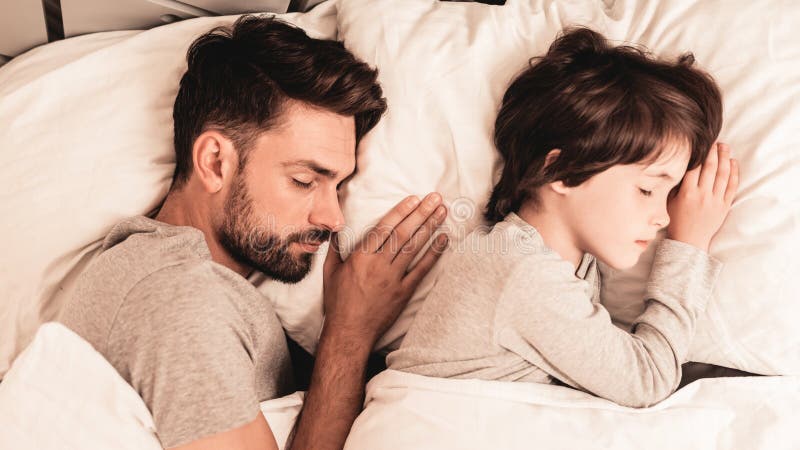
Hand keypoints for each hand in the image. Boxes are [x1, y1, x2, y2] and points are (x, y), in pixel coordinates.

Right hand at [322, 193, 448, 344]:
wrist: (349, 332)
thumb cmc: (337, 302)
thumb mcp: (330, 272)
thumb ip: (335, 249)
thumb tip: (335, 230)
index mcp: (360, 257)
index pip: (384, 228)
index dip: (400, 212)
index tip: (414, 198)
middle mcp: (379, 265)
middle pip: (403, 234)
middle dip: (421, 213)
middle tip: (436, 198)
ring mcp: (393, 279)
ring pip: (414, 248)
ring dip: (430, 228)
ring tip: (442, 212)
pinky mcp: (403, 292)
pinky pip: (421, 270)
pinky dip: (433, 254)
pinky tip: (443, 240)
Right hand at [667, 142, 739, 251]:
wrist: (689, 241)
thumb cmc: (676, 221)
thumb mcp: (669, 202)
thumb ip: (675, 185)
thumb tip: (680, 166)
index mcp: (687, 194)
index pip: (694, 168)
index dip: (698, 154)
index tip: (700, 143)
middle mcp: (703, 196)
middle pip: (710, 168)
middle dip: (713, 152)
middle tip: (715, 140)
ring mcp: (715, 201)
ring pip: (723, 175)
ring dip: (725, 158)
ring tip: (725, 147)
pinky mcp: (724, 206)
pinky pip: (732, 186)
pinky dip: (734, 173)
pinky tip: (733, 163)